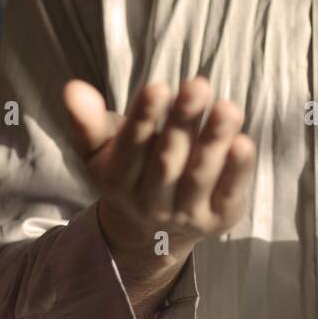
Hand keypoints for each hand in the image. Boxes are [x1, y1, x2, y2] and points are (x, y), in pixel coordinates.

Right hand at [64, 77, 254, 261]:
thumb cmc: (131, 172)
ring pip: (200, 176)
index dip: (144, 119)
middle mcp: (151, 201)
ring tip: (228, 107)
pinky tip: (244, 143)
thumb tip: (72, 88)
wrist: (155, 233)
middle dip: (183, 122)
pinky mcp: (218, 217)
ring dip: (214, 141)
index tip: (157, 87)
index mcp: (119, 181)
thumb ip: (87, 121)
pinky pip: (228, 193)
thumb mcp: (102, 150)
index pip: (130, 149)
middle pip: (167, 160)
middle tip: (198, 84)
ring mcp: (187, 213)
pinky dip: (237, 171)